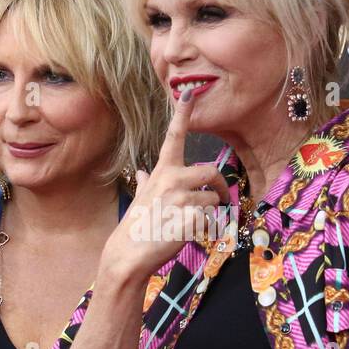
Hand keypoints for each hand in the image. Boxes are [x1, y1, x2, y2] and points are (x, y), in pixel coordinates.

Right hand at [102, 84, 229, 280]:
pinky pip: (211, 220)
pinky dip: (205, 230)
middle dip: (219, 186)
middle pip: (211, 172)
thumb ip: (146, 182)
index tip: (189, 92)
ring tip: (186, 224)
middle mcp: (172, 179)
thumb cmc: (136, 227)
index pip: (174, 136)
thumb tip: (141, 172)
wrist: (129, 255)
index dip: (183, 113)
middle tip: (219, 199)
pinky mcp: (191, 218)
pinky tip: (186, 235)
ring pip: (213, 201)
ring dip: (208, 213)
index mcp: (162, 171)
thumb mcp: (140, 199)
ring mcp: (181, 198)